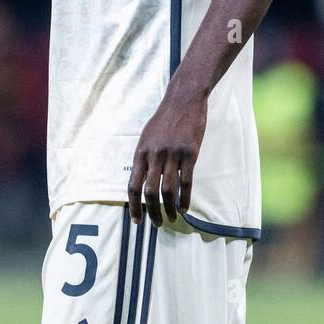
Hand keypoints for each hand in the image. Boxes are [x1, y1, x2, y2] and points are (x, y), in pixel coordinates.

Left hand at [127, 87, 206, 226]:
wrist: (183, 99)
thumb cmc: (165, 119)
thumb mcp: (147, 137)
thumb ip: (144, 158)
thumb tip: (141, 180)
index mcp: (141, 152)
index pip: (133, 186)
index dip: (134, 206)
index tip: (137, 220)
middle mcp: (154, 155)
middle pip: (149, 192)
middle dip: (151, 212)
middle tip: (156, 224)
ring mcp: (172, 154)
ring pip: (168, 190)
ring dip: (169, 208)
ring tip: (171, 218)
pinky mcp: (190, 153)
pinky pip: (186, 181)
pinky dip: (185, 198)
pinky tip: (184, 208)